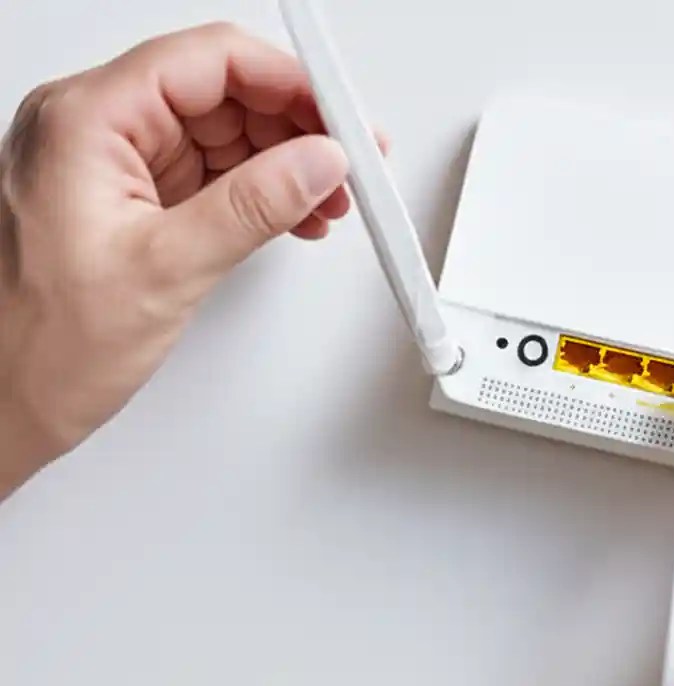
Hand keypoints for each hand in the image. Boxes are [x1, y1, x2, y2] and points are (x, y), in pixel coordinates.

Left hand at [0, 23, 369, 498]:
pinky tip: (292, 215)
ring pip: (221, 130)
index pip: (209, 62)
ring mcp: (109, 161)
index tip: (343, 119)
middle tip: (350, 164)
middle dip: (295, 126)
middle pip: (220, 90)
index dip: (288, 83)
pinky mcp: (126, 195)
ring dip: (283, 161)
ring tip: (328, 202)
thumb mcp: (165, 271)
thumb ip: (253, 206)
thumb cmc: (36, 348)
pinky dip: (256, 189)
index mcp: (86, 121)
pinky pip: (207, 170)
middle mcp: (93, 127)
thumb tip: (320, 161)